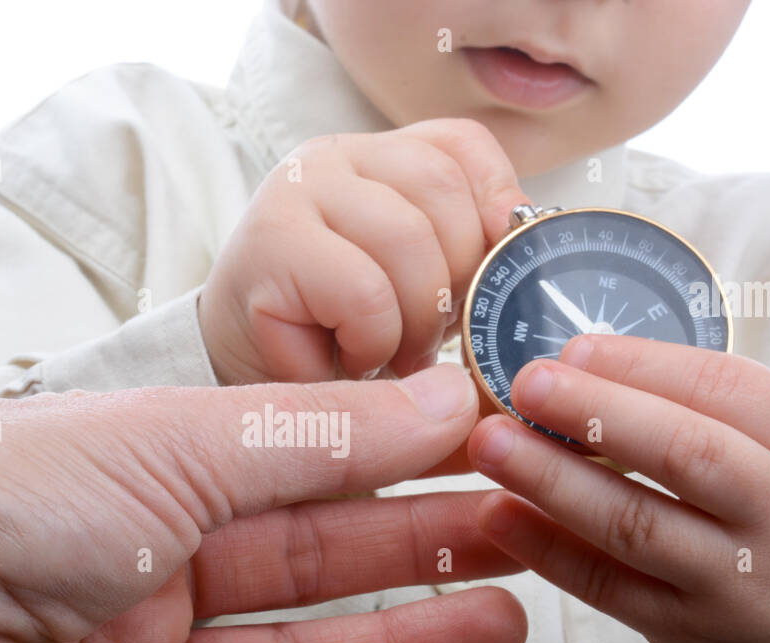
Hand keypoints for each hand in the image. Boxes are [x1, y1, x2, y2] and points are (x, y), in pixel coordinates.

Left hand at [0, 365, 526, 642]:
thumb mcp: (168, 443)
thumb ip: (310, 438)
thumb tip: (434, 400)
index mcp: (139, 491)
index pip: (295, 479)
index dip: (392, 470)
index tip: (484, 454)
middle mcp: (139, 590)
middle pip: (308, 578)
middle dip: (418, 559)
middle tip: (517, 539)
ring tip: (501, 618)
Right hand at [199, 117, 527, 384]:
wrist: (238, 369)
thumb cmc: (334, 334)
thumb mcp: (411, 285)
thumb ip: (463, 253)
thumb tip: (531, 246)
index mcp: (376, 157)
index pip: (462, 146)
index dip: (497, 206)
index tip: (495, 274)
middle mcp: (333, 156)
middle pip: (444, 190)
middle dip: (459, 281)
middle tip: (433, 340)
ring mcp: (296, 191)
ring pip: (409, 241)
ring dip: (416, 323)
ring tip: (389, 356)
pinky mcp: (271, 243)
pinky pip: (366, 291)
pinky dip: (374, 341)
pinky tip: (350, 359)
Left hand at [467, 335, 769, 642]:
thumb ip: (719, 413)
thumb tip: (593, 366)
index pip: (730, 390)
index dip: (644, 365)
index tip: (573, 346)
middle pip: (686, 454)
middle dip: (595, 413)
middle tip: (524, 383)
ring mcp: (738, 586)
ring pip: (636, 526)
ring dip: (553, 481)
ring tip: (490, 443)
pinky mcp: (691, 636)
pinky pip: (609, 590)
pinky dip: (548, 552)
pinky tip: (498, 515)